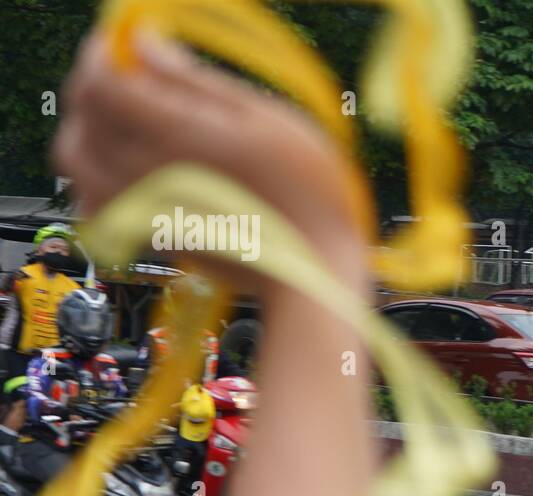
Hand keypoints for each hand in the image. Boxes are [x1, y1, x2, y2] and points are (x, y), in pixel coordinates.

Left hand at [52, 33, 367, 292]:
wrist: (311, 268)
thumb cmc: (306, 197)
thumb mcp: (267, 120)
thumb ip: (199, 82)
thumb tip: (147, 48)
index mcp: (176, 137)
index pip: (101, 82)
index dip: (104, 52)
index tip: (122, 43)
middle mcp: (146, 174)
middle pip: (82, 115)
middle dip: (96, 83)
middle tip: (128, 74)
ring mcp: (141, 210)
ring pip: (75, 157)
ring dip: (88, 126)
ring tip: (123, 117)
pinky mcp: (146, 236)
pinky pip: (90, 201)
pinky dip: (90, 177)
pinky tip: (124, 166)